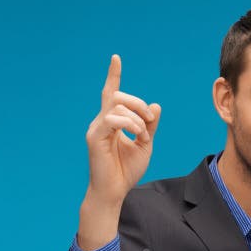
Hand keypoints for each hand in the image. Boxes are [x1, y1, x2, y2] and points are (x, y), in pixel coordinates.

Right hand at [84, 54, 161, 207]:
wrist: (115, 191)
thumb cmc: (127, 171)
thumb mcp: (145, 145)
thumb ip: (149, 126)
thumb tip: (155, 106)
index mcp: (112, 122)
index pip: (111, 94)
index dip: (113, 76)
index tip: (116, 58)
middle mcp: (101, 122)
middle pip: (118, 96)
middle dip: (138, 103)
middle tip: (149, 120)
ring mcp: (97, 129)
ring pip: (117, 107)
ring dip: (137, 118)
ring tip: (144, 135)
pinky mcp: (95, 137)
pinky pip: (112, 119)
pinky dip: (129, 124)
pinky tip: (137, 135)